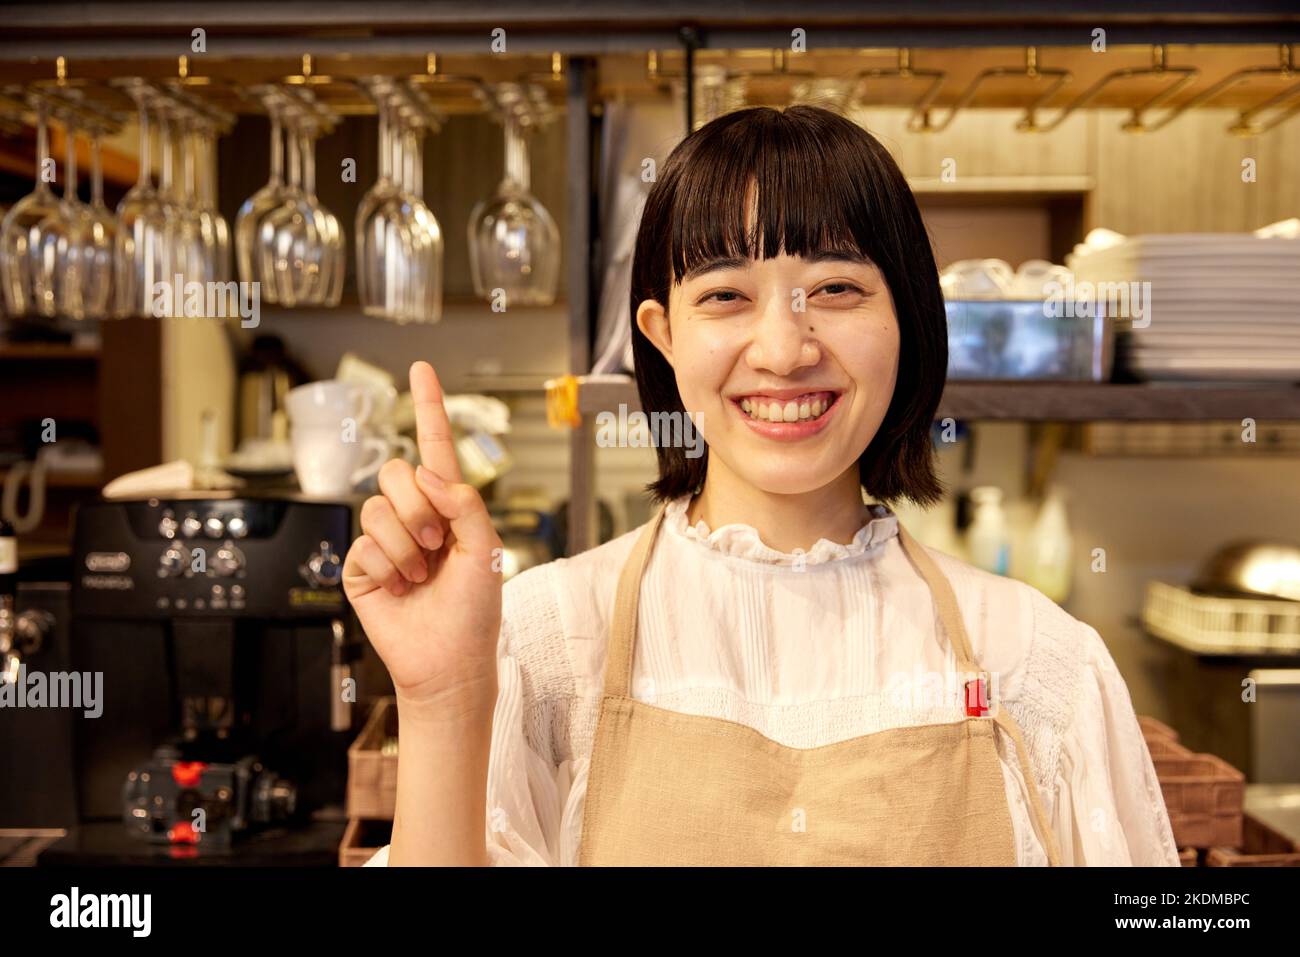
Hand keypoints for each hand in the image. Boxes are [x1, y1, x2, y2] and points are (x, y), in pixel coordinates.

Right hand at [343, 361, 503, 712]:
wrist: (448, 661)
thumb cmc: (475, 611)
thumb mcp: (485, 550)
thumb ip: (464, 503)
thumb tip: (425, 472)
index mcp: (449, 506)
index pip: (435, 447)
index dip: (429, 407)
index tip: (422, 369)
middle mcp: (414, 516)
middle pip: (396, 471)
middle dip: (419, 508)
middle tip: (436, 544)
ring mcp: (384, 539)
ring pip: (377, 507)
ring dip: (406, 544)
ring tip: (421, 575)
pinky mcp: (360, 565)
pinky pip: (364, 542)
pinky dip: (388, 566)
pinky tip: (400, 588)